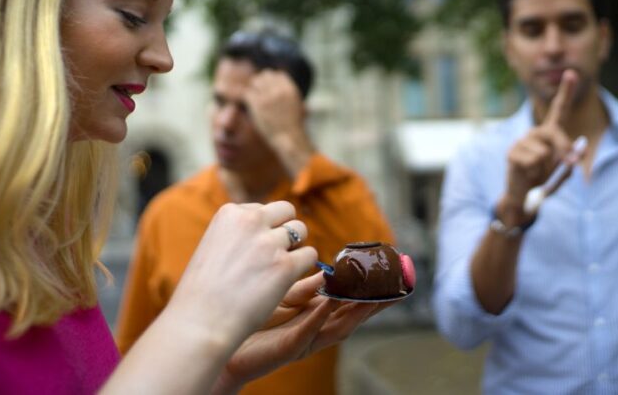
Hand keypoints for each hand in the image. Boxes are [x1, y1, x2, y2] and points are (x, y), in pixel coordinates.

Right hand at [165, 201, 317, 354]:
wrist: (199, 323)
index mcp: (230, 212)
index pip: (263, 209)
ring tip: (279, 269)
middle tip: (274, 256)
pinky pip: (310, 255)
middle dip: (285, 231)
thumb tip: (265, 232)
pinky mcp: (285, 266)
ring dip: (296, 248)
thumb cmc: (203, 293)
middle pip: (287, 211)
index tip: (253, 251)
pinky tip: (288, 281)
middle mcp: (251, 220)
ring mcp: (269, 242)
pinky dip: (304, 267)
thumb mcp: (213, 246)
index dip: (263, 230)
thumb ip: (238, 233)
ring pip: (302, 230)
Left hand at [214, 273, 381, 392]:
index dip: (372, 291)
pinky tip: (327, 304)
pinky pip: (306, 333)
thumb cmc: (252, 318)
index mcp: (317, 314)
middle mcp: (316, 329)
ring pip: (337, 327)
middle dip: (376, 304)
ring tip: (372, 297)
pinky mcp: (288, 349)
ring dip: (355, 312)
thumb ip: (307, 285)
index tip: (392, 275)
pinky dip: (318, 319)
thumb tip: (329, 269)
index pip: (351, 301)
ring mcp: (305, 340)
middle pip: (353, 316)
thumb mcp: (285, 296)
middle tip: (397, 289)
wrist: (221, 340)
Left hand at [244, 70, 307, 147]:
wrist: (289, 138)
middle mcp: (279, 89)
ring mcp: (268, 96)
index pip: (278, 74)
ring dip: (254, 89)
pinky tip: (247, 103)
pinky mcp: (257, 104)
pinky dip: (247, 98)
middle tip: (260, 93)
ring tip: (255, 99)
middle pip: (265, 75)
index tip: (269, 88)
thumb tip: (289, 89)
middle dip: (262, 82)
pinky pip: (247, 93)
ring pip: (255, 82)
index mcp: (290, 89)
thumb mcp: (298, 106)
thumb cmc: (294, 126)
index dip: (272, 80)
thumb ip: (291, 95)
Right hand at [499, 70, 579, 221]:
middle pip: (555, 133)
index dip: (566, 92)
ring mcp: (522, 141)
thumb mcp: (562, 172)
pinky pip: (533, 160)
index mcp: (550, 133)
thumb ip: (570, 161)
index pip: (559, 110)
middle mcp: (535, 133)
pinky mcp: (512, 153)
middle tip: (568, 165)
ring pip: (544, 152)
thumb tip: (576, 153)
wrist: (524, 198)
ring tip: (536, 173)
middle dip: (565, 150)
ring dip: (545, 167)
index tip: (571, 73)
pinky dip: (534, 172)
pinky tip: (527, 174)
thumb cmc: (544, 181)